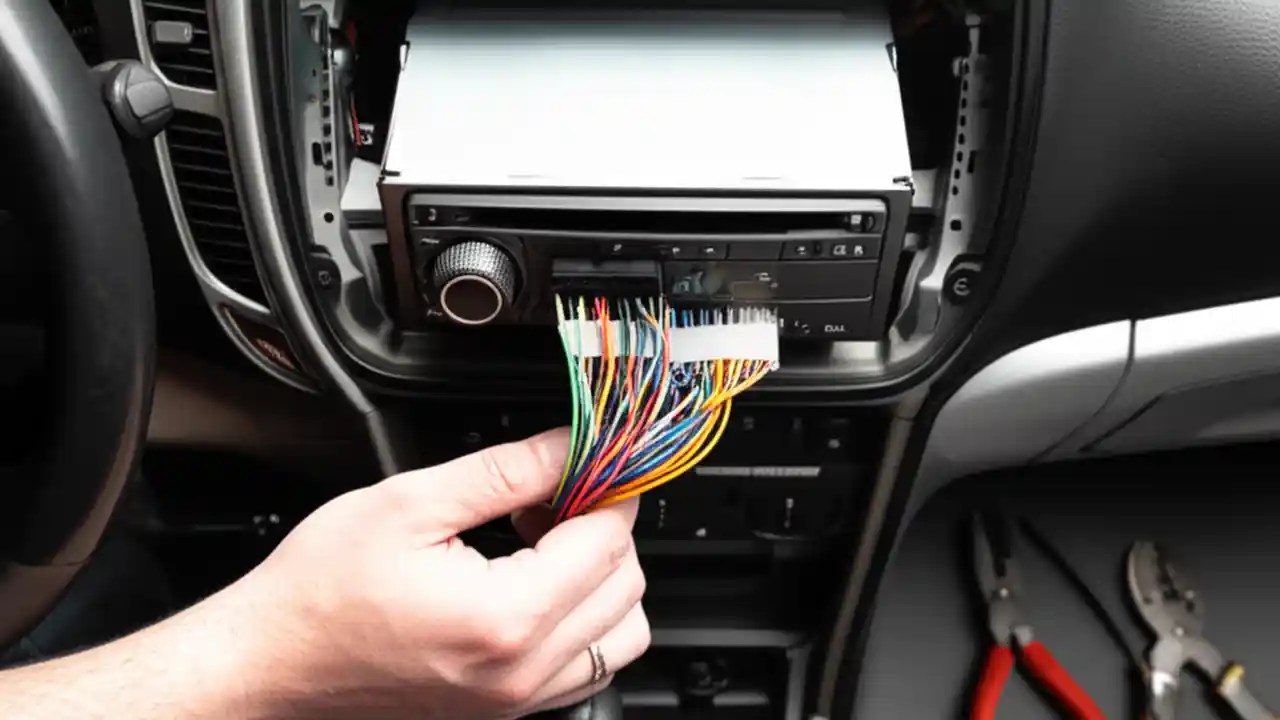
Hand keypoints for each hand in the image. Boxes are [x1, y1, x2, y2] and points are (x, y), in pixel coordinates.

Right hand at [217, 428, 648, 718]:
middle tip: (551, 497)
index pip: (607, 541)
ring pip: (620, 634)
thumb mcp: (411, 502)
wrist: (273, 661)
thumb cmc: (320, 592)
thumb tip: (570, 447)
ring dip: (602, 580)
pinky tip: (536, 586)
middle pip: (625, 587)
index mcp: (504, 617)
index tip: (591, 463)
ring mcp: (517, 700)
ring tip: (546, 544)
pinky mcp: (506, 711)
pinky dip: (584, 622)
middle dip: (603, 529)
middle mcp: (522, 671)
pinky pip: (586, 667)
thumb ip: (505, 471)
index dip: (607, 490)